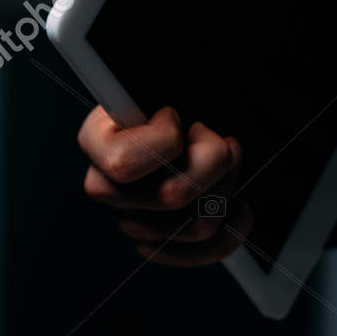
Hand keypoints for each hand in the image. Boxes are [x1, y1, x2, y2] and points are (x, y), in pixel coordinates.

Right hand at [77, 105, 251, 265]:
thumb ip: (161, 90)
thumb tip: (169, 113)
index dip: (166, 141)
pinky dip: (229, 233)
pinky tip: (239, 208)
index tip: (177, 115)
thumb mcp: (174, 80)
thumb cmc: (189, 92)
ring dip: (226, 193)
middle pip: (171, 198)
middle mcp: (107, 184)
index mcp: (97, 140)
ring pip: (193, 227)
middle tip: (221, 140)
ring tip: (229, 166)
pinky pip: (198, 254)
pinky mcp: (159, 241)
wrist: (205, 111)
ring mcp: (132, 217)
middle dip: (213, 165)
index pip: (123, 163)